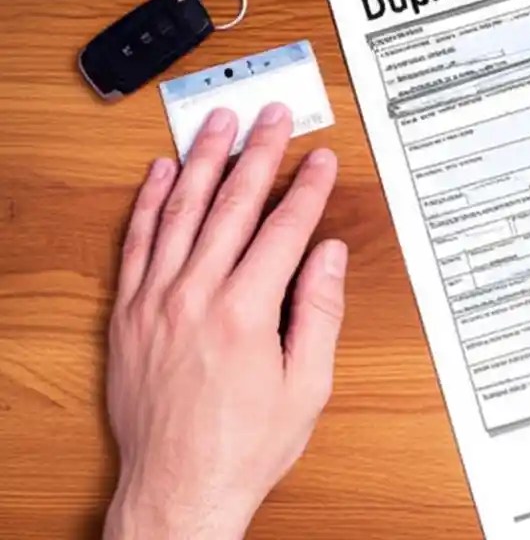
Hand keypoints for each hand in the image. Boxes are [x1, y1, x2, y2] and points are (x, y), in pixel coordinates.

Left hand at [104, 104, 346, 538]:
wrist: (179, 487)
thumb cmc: (244, 445)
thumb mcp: (307, 387)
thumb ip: (319, 314)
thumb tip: (326, 256)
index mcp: (246, 314)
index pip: (283, 230)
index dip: (306, 188)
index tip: (319, 158)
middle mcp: (195, 298)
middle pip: (232, 207)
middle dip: (258, 155)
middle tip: (273, 116)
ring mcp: (156, 302)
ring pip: (181, 213)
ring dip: (203, 162)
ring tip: (219, 124)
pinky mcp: (128, 314)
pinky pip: (137, 243)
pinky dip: (148, 203)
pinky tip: (161, 173)